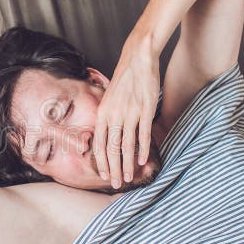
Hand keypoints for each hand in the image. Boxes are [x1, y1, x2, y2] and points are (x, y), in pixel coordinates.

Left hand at [92, 31, 159, 187]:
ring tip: (128, 178)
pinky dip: (142, 150)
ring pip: (126, 146)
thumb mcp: (108, 99)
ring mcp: (129, 114)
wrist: (136, 59)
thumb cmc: (123, 80)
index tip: (104, 176)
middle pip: (112, 149)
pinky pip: (143, 135)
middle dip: (113, 169)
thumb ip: (107, 118)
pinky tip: (143, 162)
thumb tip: (105, 136)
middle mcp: (113, 116)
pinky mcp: (144, 110)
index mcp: (102, 114)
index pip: (99, 144)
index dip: (101, 162)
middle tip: (115, 184)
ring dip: (127, 165)